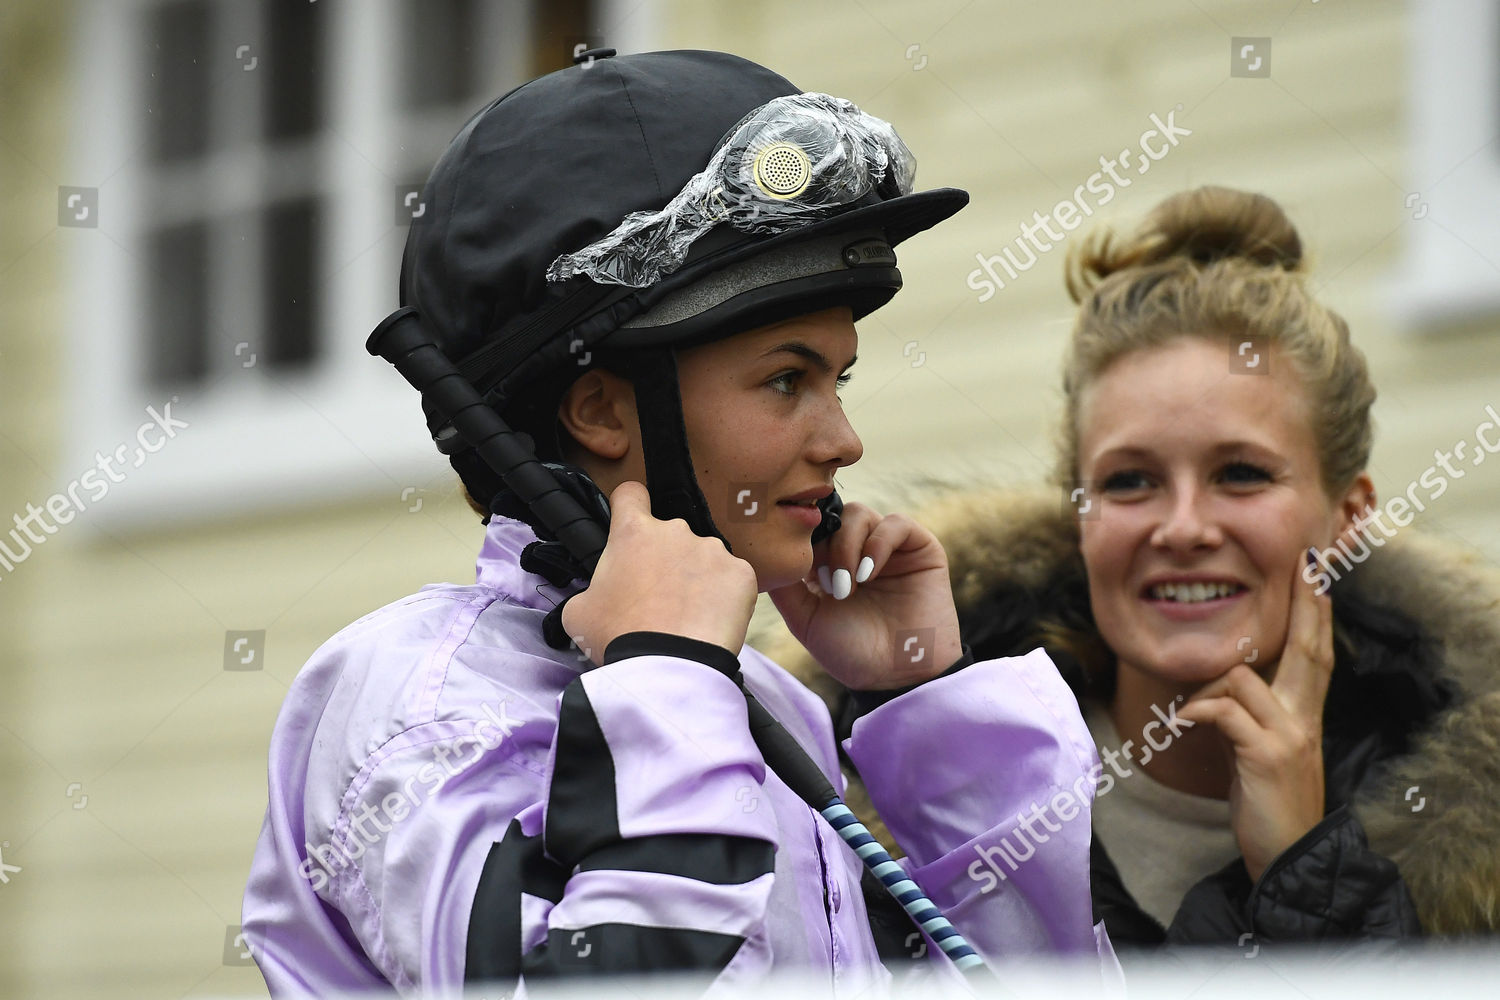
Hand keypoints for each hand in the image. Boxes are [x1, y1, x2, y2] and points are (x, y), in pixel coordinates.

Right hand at [561, 481, 757, 664]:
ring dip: (695, 579)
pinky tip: (711, 622)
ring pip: (703, 558)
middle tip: (658, 598)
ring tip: (686, 616)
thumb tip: (598, 596)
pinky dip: (724, 598)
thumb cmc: (618, 637)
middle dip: (664, 560)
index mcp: (633, 532)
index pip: (630, 494)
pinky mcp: (742, 575)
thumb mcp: (579, 612)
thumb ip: (590, 589)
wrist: (668, 666)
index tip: (630, 522)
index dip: (629, 506)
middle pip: (669, 535)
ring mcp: (713, 550)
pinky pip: (732, 580)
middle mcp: (675, 531)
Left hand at [766, 500, 962, 690]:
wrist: (896, 677)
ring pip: (858, 515)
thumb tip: (762, 556)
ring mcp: (888, 548)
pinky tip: (869, 574)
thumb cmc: (851, 653)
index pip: (811, 528)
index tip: (801, 571)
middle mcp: (859, 550)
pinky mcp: (920, 548)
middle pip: (831, 516)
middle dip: (823, 546)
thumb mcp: (805, 619)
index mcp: (831, 563)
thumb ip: (784, 586)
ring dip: (846, 546)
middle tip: (827, 585)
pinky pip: (896, 524)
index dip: (802, 541)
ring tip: (848, 586)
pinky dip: (877, 544)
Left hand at [1177, 552, 1333, 881]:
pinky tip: (1178, 725)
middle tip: (1309, 566)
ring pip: (1241, 678)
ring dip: (1205, 691)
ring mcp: (1289, 735)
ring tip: (1189, 719)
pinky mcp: (1267, 754)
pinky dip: (1196, 711)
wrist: (1286, 857)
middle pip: (1308, 650)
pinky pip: (1224, 711)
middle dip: (1307, 606)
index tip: (1317, 576)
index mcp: (1303, 716)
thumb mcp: (1260, 750)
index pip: (1313, 654)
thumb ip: (1250, 714)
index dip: (1316, 615)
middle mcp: (1303, 720)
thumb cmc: (1266, 802)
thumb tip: (1224, 685)